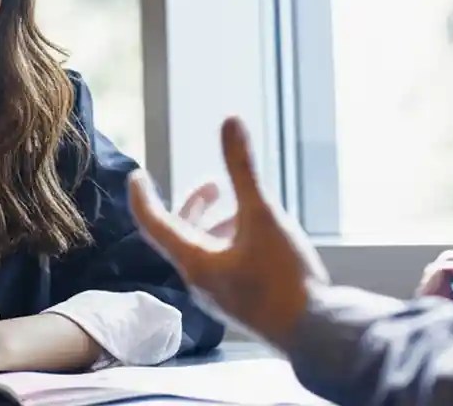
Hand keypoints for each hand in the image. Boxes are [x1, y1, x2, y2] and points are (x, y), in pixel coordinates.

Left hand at [128, 118, 328, 350]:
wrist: (314, 332)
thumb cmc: (283, 276)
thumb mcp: (263, 214)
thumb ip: (243, 169)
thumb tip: (230, 121)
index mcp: (194, 262)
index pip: (155, 223)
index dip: (144, 196)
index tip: (137, 175)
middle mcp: (201, 282)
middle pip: (183, 237)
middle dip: (195, 207)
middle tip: (215, 185)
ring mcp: (221, 296)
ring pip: (207, 252)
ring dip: (219, 225)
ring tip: (245, 208)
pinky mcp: (243, 304)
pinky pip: (226, 267)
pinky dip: (234, 244)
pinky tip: (264, 237)